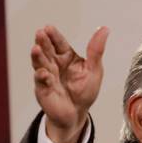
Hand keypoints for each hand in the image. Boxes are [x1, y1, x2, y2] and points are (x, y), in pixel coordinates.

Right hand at [31, 24, 107, 142]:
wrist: (77, 114)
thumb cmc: (85, 91)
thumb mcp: (94, 70)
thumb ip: (96, 51)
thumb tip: (105, 29)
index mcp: (66, 57)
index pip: (59, 43)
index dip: (54, 36)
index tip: (49, 28)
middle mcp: (54, 64)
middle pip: (46, 50)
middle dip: (42, 42)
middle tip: (40, 33)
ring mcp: (47, 76)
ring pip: (40, 63)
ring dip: (37, 56)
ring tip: (36, 49)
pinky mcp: (43, 89)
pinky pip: (41, 82)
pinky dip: (41, 77)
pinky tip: (44, 73)